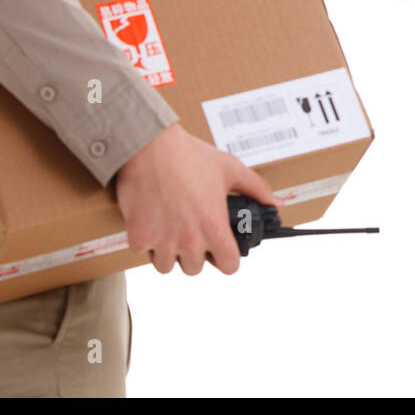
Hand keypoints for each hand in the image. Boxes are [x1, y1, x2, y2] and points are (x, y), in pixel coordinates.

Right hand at [114, 122, 283, 275]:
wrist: (149, 146)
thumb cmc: (190, 156)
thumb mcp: (231, 168)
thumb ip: (257, 189)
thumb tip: (277, 204)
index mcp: (214, 227)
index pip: (229, 266)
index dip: (227, 258)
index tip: (222, 248)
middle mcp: (189, 240)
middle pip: (195, 269)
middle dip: (195, 254)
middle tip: (192, 232)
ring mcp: (162, 241)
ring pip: (167, 266)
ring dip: (169, 252)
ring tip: (171, 228)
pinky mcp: (138, 237)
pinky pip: (143, 252)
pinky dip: (146, 240)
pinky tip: (152, 219)